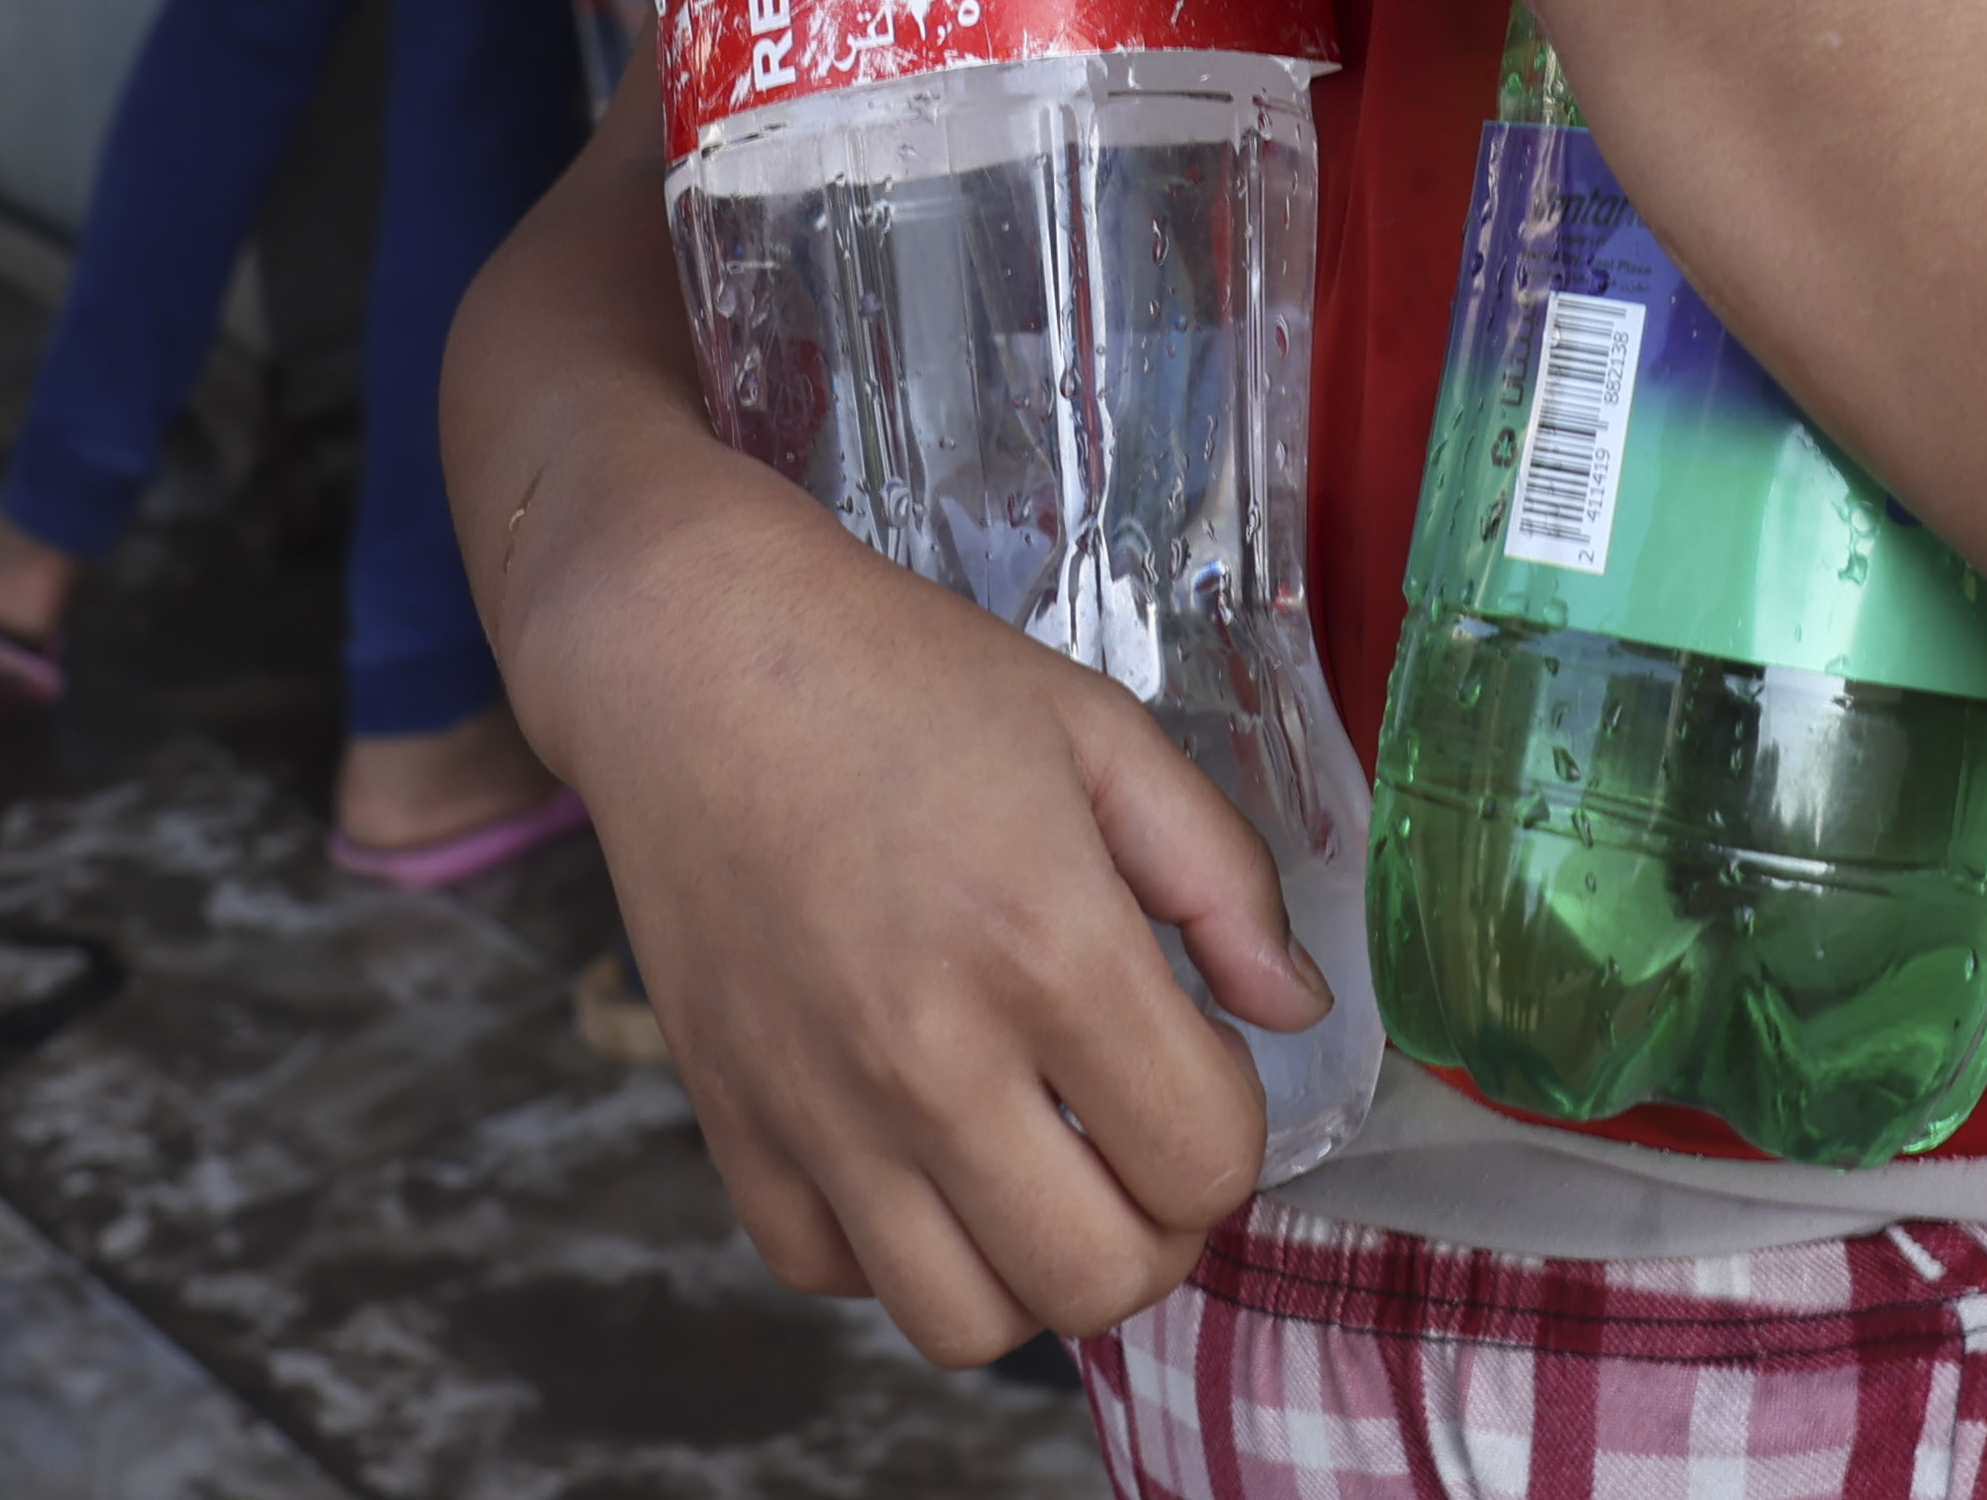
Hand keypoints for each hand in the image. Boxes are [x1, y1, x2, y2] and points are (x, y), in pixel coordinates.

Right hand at [514, 467, 1321, 1363]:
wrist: (693, 660)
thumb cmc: (907, 682)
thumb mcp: (1102, 735)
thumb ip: (1222, 879)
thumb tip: (1294, 1006)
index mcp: (1050, 951)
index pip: (1202, 1161)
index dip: (1236, 1133)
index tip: (1205, 1067)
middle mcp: (933, 1062)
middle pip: (1099, 1282)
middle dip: (1157, 1232)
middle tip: (1143, 1147)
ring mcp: (822, 1112)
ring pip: (965, 1326)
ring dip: (1032, 1272)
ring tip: (1044, 1173)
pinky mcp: (733, 1126)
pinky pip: (830, 1277)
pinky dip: (893, 1252)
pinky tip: (924, 1158)